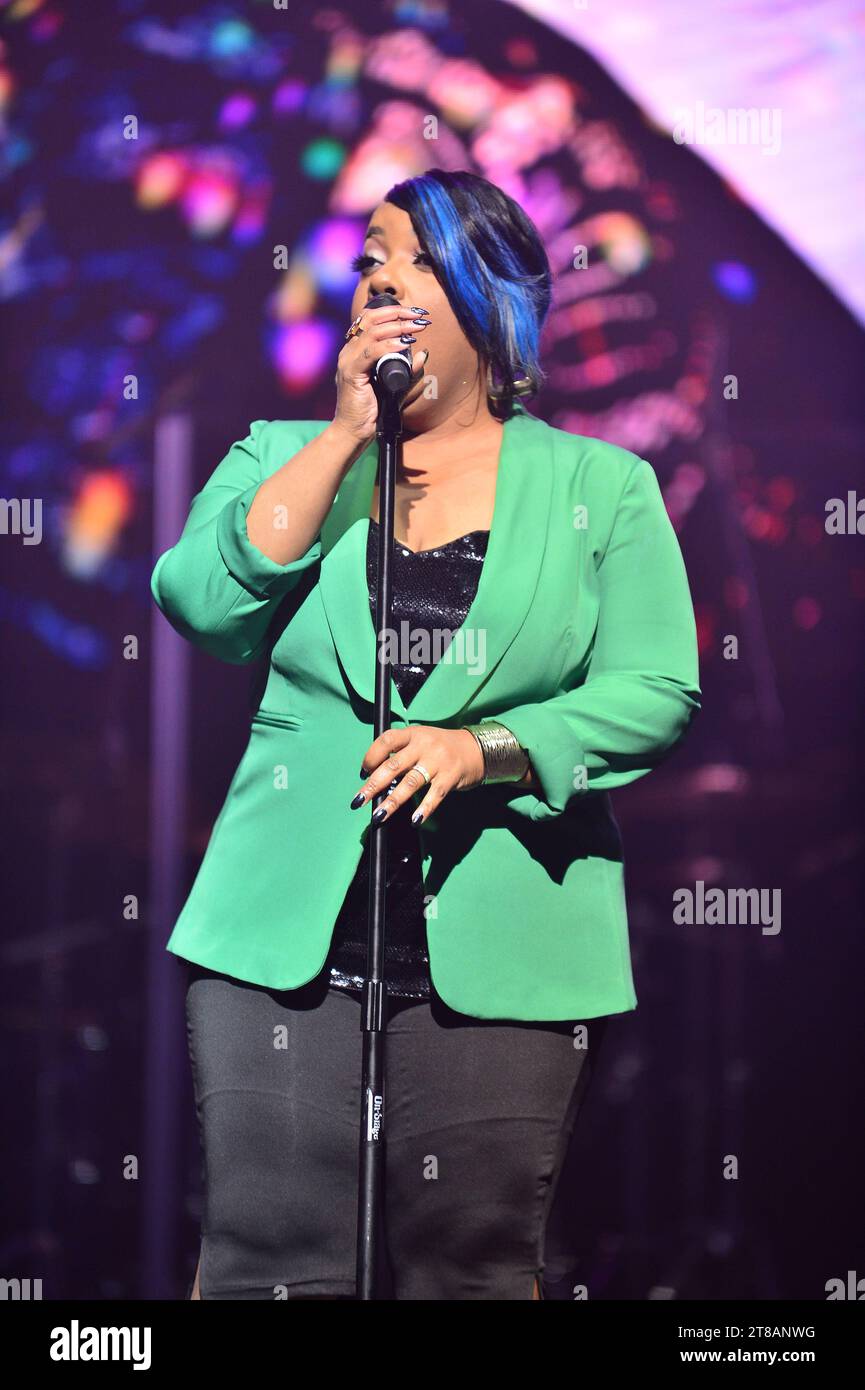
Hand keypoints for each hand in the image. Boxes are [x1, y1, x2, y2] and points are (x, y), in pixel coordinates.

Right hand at [333, 302, 430, 443]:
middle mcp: (349, 351)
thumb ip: (407, 371)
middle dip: (399, 313)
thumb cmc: (371, 410)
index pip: (371, 319)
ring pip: (373, 332)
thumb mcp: (394, 386)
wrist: (353, 432)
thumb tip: (424, 354)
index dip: (393, 311)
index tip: (416, 313)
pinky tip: (404, 344)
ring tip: (418, 327)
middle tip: (420, 315)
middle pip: (372, 319)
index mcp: (355, 350)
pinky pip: (371, 353)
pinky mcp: (351, 373)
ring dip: (399, 327)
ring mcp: (347, 361)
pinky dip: (389, 346)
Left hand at [350, 726, 485, 824]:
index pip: (387, 740)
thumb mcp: (421, 740)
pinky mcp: (451, 776)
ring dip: (393, 801)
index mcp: (413, 734)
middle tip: (359, 800)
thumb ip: (401, 753)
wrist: (476, 748)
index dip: (371, 756)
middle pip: (394, 765)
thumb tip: (373, 777)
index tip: (363, 773)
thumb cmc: (441, 748)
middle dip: (373, 785)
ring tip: (379, 815)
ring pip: (411, 782)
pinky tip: (414, 819)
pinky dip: (424, 809)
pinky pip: (435, 795)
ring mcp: (438, 761)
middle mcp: (424, 745)